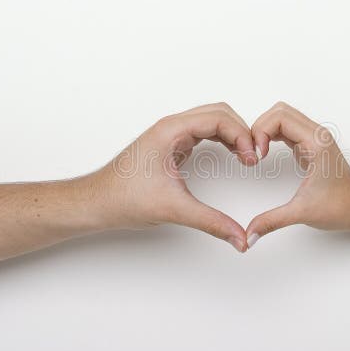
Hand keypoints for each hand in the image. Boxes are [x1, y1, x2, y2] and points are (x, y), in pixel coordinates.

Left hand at [91, 103, 257, 251]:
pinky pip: (204, 132)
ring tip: (246, 155)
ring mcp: (171, 135)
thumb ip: (212, 222)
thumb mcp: (174, 209)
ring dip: (233, 134)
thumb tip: (240, 237)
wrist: (97, 202)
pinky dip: (222, 139)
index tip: (251, 158)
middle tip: (253, 156)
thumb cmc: (122, 198)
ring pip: (212, 120)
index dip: (241, 135)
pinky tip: (231, 154)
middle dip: (241, 131)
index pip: (218, 118)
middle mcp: (171, 127)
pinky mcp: (171, 145)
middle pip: (219, 113)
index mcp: (171, 131)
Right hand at [246, 102, 349, 247]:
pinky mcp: (310, 144)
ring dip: (264, 130)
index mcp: (317, 143)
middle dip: (259, 128)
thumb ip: (272, 221)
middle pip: (279, 111)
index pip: (280, 118)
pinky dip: (271, 135)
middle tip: (253, 153)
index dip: (260, 132)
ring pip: (282, 116)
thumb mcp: (301, 213)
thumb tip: (249, 235)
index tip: (257, 156)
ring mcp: (314, 137)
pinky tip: (265, 153)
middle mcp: (317, 134)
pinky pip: (286, 128)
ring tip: (257, 153)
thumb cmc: (340, 207)